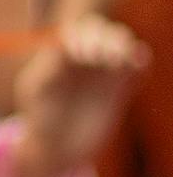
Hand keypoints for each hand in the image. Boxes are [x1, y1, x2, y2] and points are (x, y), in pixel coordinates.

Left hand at [12, 14, 145, 176]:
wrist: (59, 145)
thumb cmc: (40, 116)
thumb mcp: (35, 91)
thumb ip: (47, 69)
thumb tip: (60, 46)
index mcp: (62, 54)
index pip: (78, 31)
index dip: (82, 36)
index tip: (80, 54)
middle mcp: (86, 57)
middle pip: (102, 33)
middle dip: (105, 39)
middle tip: (102, 58)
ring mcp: (105, 70)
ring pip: (122, 44)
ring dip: (123, 46)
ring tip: (120, 60)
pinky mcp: (122, 86)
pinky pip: (138, 67)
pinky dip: (141, 60)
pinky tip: (138, 64)